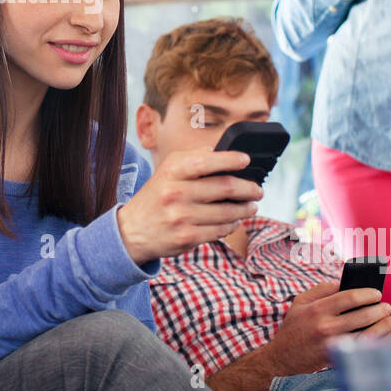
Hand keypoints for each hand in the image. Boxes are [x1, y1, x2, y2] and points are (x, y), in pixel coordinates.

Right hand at [117, 148, 262, 265]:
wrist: (132, 230)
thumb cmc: (157, 195)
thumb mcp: (168, 170)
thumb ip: (194, 158)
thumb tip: (225, 153)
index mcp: (172, 171)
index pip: (207, 161)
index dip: (231, 159)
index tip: (246, 160)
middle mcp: (175, 192)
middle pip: (224, 187)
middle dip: (248, 189)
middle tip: (258, 190)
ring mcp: (180, 217)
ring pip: (227, 212)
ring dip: (245, 209)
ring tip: (251, 206)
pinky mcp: (186, 237)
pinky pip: (220, 230)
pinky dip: (232, 225)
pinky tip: (234, 221)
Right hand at [264, 281, 389, 375]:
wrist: (282, 358)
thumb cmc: (294, 327)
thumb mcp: (301, 302)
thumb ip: (322, 289)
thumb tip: (345, 283)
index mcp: (317, 308)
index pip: (349, 296)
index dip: (367, 293)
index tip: (376, 292)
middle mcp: (325, 326)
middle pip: (362, 315)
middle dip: (379, 309)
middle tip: (386, 306)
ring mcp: (332, 344)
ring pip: (365, 332)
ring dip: (378, 325)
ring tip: (384, 318)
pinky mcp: (336, 358)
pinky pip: (359, 347)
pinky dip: (370, 340)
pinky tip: (375, 334)